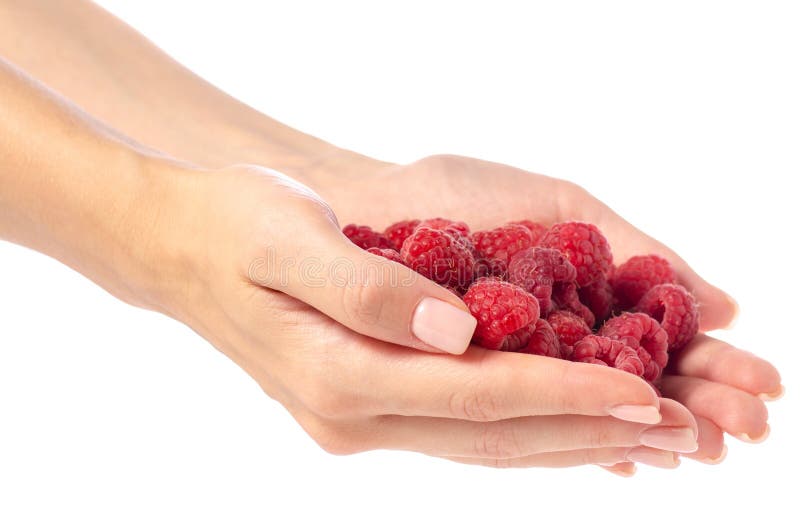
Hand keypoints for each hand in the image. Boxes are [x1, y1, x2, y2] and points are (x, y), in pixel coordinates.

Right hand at [158, 163, 699, 470]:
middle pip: (490, 435)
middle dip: (586, 433)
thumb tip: (456, 331)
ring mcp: (354, 420)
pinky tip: (564, 423)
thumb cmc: (232, 225)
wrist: (177, 247)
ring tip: (642, 437)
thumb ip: (370, 288)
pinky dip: (520, 428)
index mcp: (334, 375)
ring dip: (563, 439)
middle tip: (677, 431)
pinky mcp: (360, 406)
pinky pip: (457, 429)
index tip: (643, 390)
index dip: (564, 393)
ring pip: (479, 443)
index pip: (476, 394)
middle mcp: (349, 416)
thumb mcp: (290, 236)